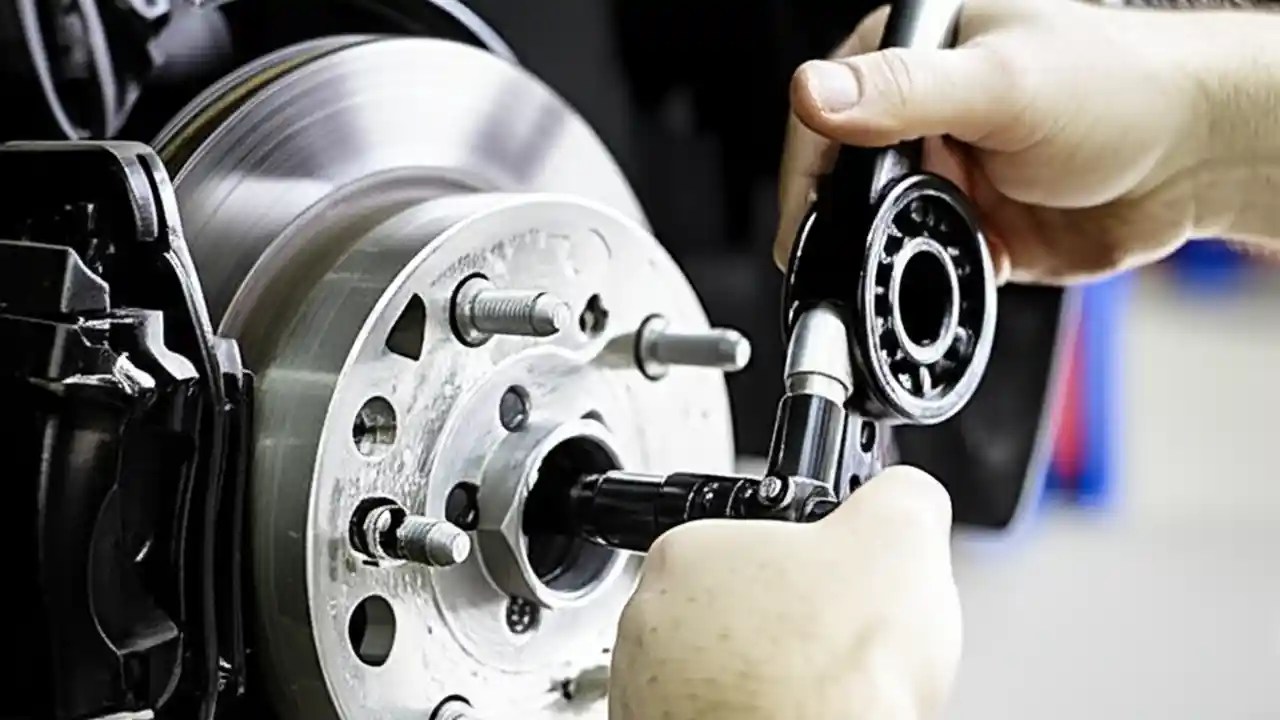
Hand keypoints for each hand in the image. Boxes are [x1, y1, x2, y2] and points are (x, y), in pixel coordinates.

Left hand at [609, 466, 960, 719]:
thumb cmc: (833, 675)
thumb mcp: (903, 536)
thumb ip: (900, 496)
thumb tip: (907, 495)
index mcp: (686, 554)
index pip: (750, 543)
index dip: (810, 567)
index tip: (835, 593)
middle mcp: (648, 622)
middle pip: (735, 609)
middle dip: (785, 624)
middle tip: (831, 648)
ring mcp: (646, 689)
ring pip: (722, 671)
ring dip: (765, 677)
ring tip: (817, 693)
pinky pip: (716, 712)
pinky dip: (753, 714)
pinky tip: (794, 716)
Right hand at [775, 0, 1212, 283]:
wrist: (1202, 157)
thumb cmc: (1124, 88)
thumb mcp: (1001, 82)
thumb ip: (902, 91)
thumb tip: (813, 94)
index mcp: (914, 52)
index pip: (824, 112)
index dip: (808, 172)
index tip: (805, 223)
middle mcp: (924, 111)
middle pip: (845, 177)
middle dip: (849, 220)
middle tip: (865, 247)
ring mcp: (946, 169)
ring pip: (881, 227)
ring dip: (895, 250)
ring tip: (923, 251)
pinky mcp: (971, 221)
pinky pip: (927, 260)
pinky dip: (934, 275)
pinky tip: (958, 266)